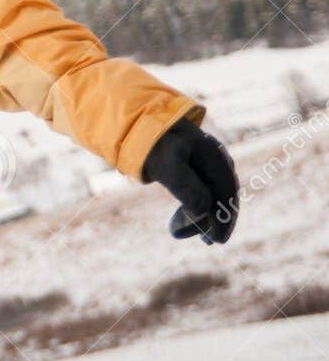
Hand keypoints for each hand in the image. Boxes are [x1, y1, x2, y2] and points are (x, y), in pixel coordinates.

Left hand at [141, 118, 239, 244]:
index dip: (224, 218)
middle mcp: (215, 156)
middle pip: (222, 194)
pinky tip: (185, 215)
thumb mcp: (165, 165)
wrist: (134, 120)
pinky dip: (197, 203)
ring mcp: (205, 159)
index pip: (226, 192)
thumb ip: (186, 187)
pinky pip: (202, 187)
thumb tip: (204, 211)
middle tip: (205, 241)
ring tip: (183, 230)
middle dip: (214, 219)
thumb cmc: (150, 144)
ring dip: (203, 214)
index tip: (216, 240)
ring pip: (212, 192)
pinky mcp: (193, 163)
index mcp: (213, 155)